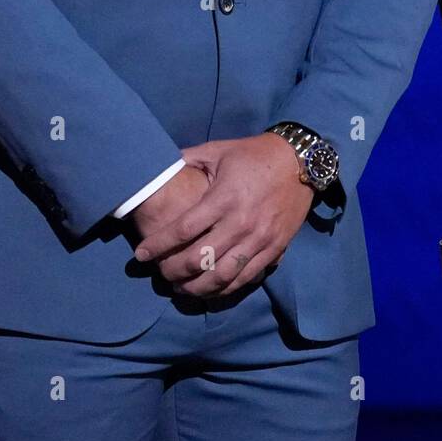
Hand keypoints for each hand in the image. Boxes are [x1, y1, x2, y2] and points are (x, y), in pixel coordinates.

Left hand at [132, 133, 314, 296]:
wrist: (301, 161)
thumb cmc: (254, 155)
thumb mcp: (218, 150)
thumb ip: (187, 159)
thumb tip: (159, 166)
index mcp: (224, 197)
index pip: (183, 230)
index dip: (158, 245)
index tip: (141, 254)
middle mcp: (241, 222)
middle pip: (199, 259)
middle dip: (173, 271)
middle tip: (160, 273)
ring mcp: (259, 239)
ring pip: (222, 276)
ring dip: (196, 287)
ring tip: (180, 288)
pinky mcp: (274, 249)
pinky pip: (245, 278)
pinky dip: (224, 290)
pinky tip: (209, 290)